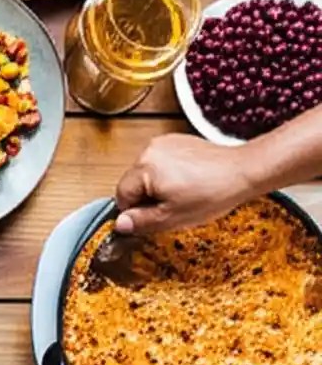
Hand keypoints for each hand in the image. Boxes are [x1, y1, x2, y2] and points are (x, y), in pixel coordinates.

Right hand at [114, 134, 256, 234]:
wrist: (245, 170)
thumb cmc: (213, 192)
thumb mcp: (173, 217)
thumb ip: (141, 221)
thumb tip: (119, 224)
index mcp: (144, 168)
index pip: (121, 195)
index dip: (135, 211)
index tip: (153, 217)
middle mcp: (149, 150)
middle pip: (133, 182)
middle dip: (148, 197)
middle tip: (173, 206)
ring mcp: (163, 143)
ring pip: (147, 173)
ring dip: (159, 185)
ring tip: (184, 192)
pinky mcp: (177, 140)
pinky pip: (162, 162)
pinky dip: (170, 173)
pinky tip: (188, 180)